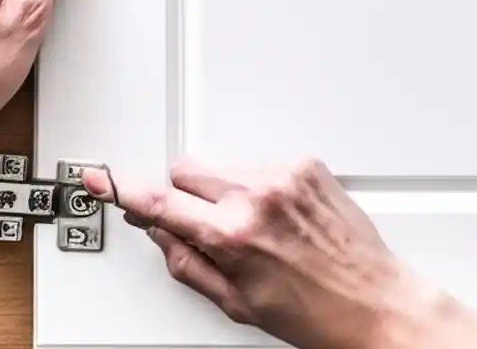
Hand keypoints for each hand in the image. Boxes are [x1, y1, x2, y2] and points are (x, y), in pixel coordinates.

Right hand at [83, 158, 437, 348]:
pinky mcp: (306, 164)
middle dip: (185, 196)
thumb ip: (186, 262)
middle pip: (185, 170)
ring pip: (221, 164)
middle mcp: (257, 197)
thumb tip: (158, 231)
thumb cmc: (315, 313)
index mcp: (233, 235)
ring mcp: (285, 175)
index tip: (101, 177)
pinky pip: (258, 163)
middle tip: (205, 228)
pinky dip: (258, 185)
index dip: (123, 188)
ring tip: (255, 228)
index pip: (160, 202)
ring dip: (223, 190)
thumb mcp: (236, 302)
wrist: (375, 303)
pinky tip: (279, 217)